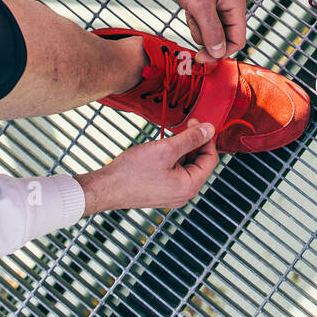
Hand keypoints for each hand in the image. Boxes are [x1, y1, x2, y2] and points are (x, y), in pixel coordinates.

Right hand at [76, 119, 219, 213]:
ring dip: (182, 149)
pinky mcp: (162, 191)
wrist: (105, 188)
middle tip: (185, 125)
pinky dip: (173, 158)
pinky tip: (162, 148)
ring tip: (169, 138)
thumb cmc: (132, 172)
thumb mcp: (165, 149)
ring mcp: (173, 194)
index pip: (210, 159)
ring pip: (186, 166)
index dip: (207, 138)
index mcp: (189, 186)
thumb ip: (190, 139)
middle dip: (194, 143)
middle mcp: (184, 193)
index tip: (198, 122)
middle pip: (200, 163)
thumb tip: (210, 129)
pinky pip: (175, 172)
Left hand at [152, 0, 246, 63]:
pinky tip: (187, 6)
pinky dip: (194, 18)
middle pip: (224, 37)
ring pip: (211, 29)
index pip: (237, 40)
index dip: (220, 52)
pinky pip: (203, 19)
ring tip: (189, 10)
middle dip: (206, 36)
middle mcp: (231, 5)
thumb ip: (211, 31)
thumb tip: (218, 53)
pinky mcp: (207, 0)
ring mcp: (219, 2)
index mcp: (236, 5)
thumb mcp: (200, 6)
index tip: (201, 57)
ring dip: (198, 27)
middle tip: (192, 21)